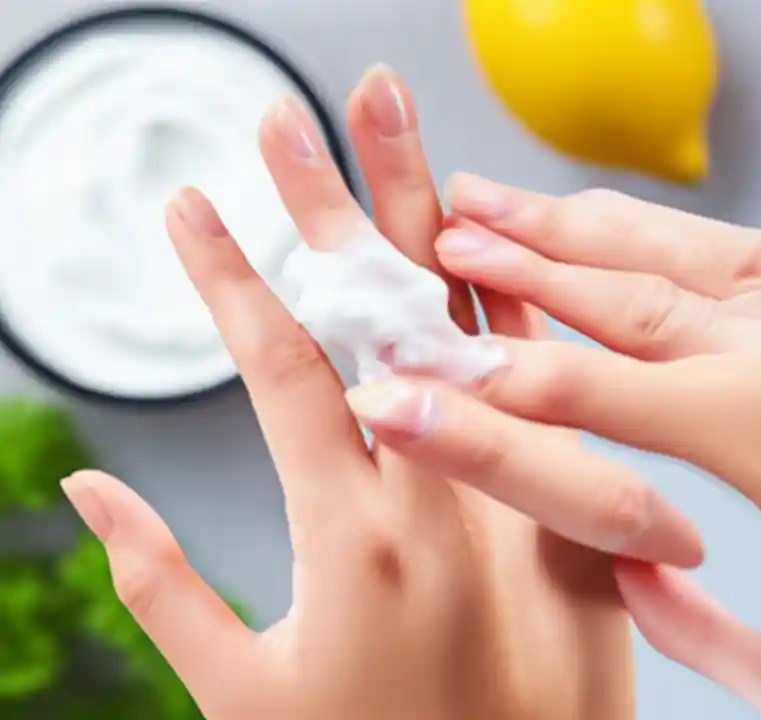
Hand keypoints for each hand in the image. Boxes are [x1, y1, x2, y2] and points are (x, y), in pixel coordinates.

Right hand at [59, 68, 698, 719]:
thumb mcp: (245, 695)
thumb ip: (164, 589)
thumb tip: (95, 492)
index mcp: (353, 533)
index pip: (281, 370)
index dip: (228, 281)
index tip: (188, 206)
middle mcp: (445, 493)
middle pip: (379, 319)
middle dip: (327, 208)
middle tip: (293, 119)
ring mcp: (525, 490)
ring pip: (478, 326)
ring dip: (434, 219)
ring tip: (399, 133)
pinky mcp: (587, 503)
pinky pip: (564, 380)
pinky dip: (532, 300)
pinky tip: (510, 231)